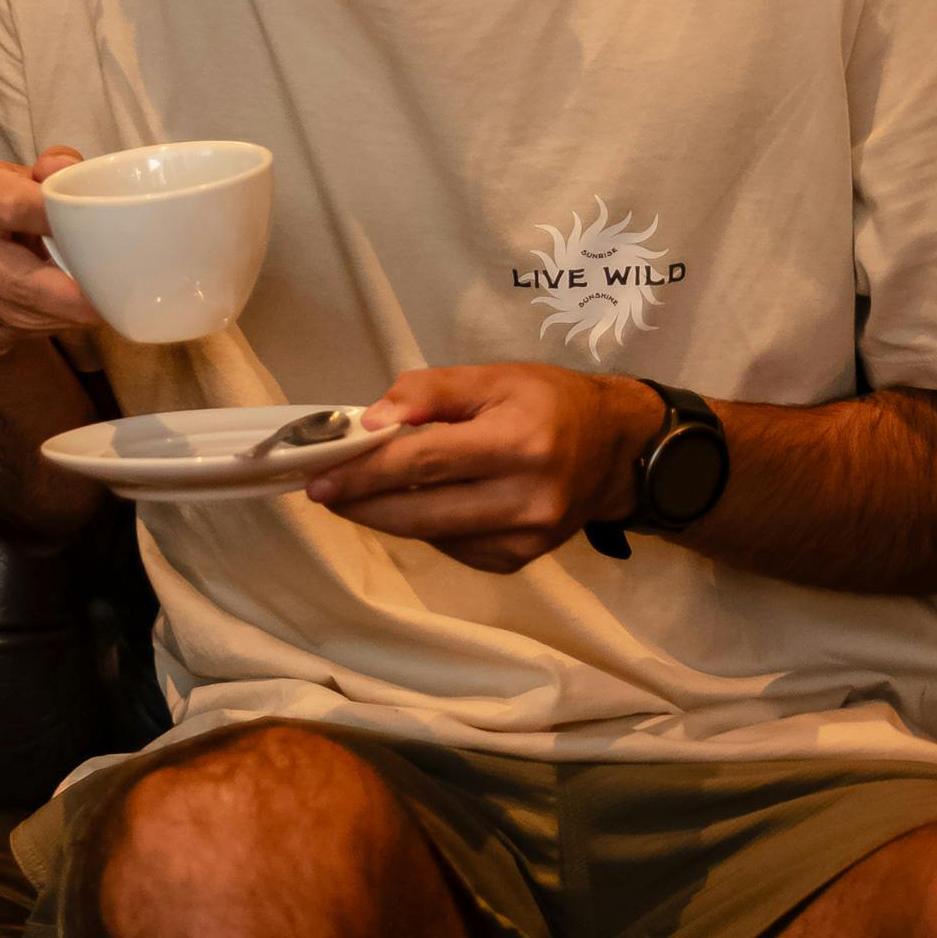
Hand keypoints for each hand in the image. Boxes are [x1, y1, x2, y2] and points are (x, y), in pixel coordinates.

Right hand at [0, 150, 99, 352]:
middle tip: (109, 303)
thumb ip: (54, 168)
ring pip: (15, 315)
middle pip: (16, 279)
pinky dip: (38, 329)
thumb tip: (64, 170)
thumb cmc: (4, 201)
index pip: (12, 206)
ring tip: (88, 306)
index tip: (102, 241)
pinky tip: (52, 314)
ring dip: (59, 317)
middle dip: (69, 297)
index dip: (60, 224)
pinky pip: (6, 335)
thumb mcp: (25, 175)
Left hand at [305, 362, 662, 576]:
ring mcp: (524, 538)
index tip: (320, 475)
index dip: (366, 471)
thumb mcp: (495, 377)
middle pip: (420, 511)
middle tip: (323, 491)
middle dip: (362, 503)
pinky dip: (426, 526)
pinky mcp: (519, 560)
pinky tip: (418, 503)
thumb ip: (430, 391)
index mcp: (519, 443)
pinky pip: (452, 547)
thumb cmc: (551, 402)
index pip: (425, 462)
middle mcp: (526, 499)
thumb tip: (370, 421)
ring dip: (387, 515)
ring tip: (360, 492)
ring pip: (431, 534)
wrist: (616, 450)